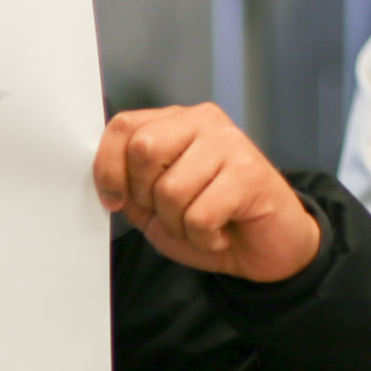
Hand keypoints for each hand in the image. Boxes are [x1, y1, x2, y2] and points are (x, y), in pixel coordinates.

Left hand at [92, 104, 320, 283]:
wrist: (267, 248)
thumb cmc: (210, 222)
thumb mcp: (154, 207)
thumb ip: (129, 187)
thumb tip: (104, 181)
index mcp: (175, 122)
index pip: (123, 126)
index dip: (108, 168)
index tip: (114, 199)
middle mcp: (203, 122)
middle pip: (143, 149)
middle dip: (145, 196)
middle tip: (170, 213)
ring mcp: (230, 143)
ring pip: (171, 189)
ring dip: (178, 224)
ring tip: (200, 225)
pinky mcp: (250, 173)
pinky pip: (200, 215)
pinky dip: (203, 238)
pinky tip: (220, 234)